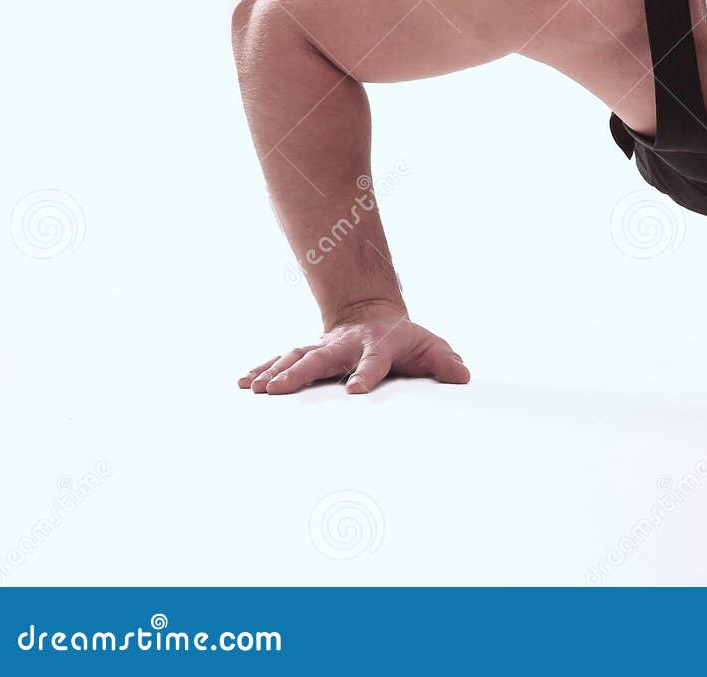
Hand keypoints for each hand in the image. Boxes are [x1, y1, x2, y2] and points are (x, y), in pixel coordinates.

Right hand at [237, 300, 470, 394]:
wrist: (372, 314)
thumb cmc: (404, 339)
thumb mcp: (430, 347)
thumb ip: (445, 361)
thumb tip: (462, 376)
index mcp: (378, 345)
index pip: (373, 361)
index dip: (366, 375)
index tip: (355, 392)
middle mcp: (346, 344)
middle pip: (321, 358)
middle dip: (299, 373)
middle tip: (278, 390)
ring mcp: (323, 346)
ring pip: (296, 356)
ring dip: (275, 371)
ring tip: (255, 388)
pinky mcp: (308, 352)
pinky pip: (282, 360)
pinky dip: (262, 369)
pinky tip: (244, 383)